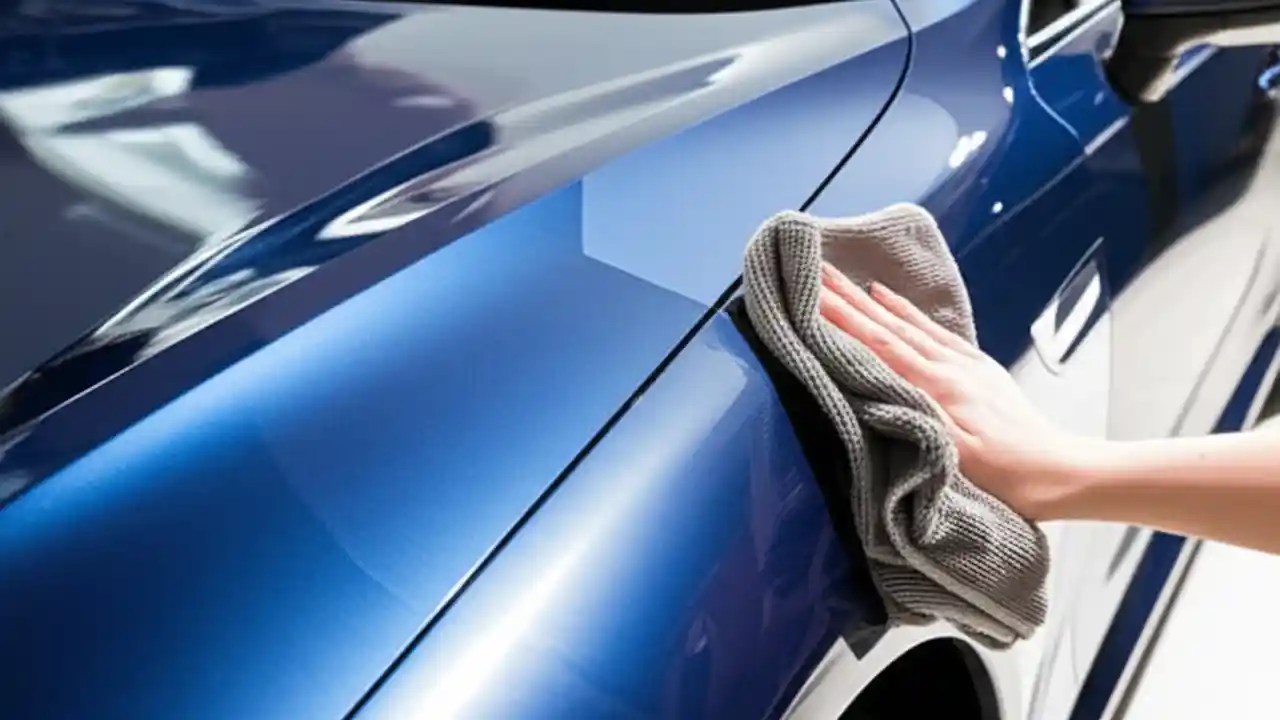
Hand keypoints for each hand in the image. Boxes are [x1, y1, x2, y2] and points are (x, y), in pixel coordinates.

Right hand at [817, 263, 1089, 519]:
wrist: (1061, 472)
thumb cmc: (1008, 476)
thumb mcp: (958, 457)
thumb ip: (918, 419)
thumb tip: (875, 390)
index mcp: (939, 387)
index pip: (879, 344)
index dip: (842, 319)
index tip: (811, 295)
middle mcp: (949, 366)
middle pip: (887, 324)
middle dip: (848, 297)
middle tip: (816, 270)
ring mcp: (965, 365)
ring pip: (908, 323)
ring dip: (872, 300)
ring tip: (845, 280)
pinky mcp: (978, 369)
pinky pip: (934, 331)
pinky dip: (907, 312)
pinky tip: (891, 300)